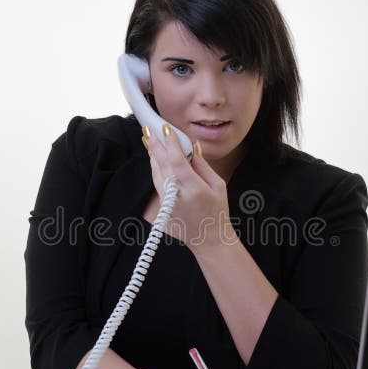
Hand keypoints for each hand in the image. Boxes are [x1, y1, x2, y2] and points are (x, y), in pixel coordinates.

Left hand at [143, 125, 232, 250]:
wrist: (209, 240)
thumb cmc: (217, 212)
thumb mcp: (218, 185)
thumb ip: (202, 165)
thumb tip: (192, 147)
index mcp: (194, 189)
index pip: (177, 161)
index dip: (170, 143)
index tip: (166, 129)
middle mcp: (177, 196)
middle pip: (162, 165)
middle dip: (155, 145)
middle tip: (149, 128)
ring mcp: (167, 204)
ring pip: (156, 173)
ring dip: (152, 155)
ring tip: (149, 139)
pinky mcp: (162, 209)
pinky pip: (157, 184)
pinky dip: (155, 169)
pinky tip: (154, 159)